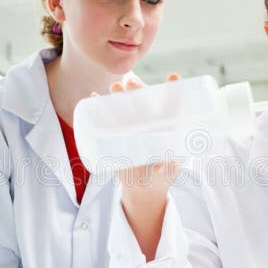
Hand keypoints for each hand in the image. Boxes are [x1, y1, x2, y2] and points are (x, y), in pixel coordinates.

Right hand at [109, 75, 181, 205]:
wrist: (144, 190)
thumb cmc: (164, 177)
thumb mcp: (171, 171)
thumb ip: (168, 166)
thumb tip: (161, 166)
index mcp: (167, 125)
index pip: (172, 103)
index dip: (174, 89)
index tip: (173, 77)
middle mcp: (149, 121)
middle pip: (144, 99)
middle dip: (138, 88)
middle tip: (132, 83)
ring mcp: (131, 126)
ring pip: (124, 104)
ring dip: (118, 93)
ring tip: (115, 87)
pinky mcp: (116, 135)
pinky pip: (106, 118)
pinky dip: (98, 106)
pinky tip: (93, 97)